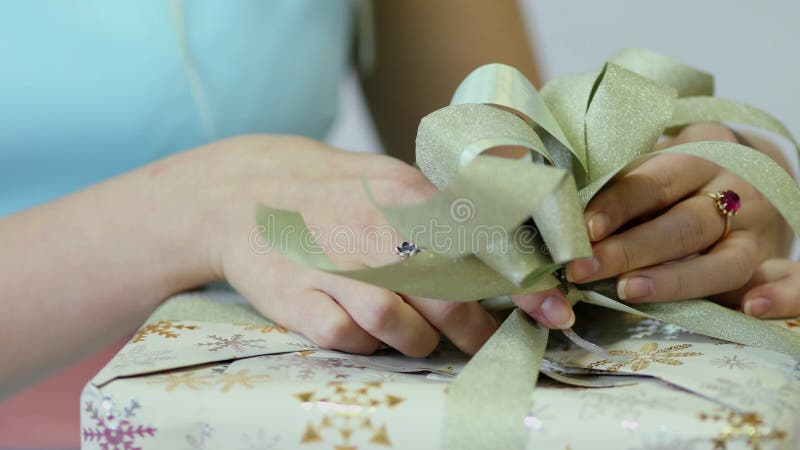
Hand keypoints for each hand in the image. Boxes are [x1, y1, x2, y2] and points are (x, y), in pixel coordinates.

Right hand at [193, 135, 496, 355]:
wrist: (242, 192)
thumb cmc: (333, 192)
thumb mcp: (390, 180)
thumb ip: (441, 210)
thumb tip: (502, 248)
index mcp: (403, 194)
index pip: (477, 241)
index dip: (518, 281)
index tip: (548, 309)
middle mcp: (369, 228)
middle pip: (442, 289)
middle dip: (472, 326)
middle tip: (481, 340)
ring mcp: (328, 263)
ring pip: (394, 320)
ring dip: (418, 339)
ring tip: (420, 337)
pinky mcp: (293, 296)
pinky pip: (344, 336)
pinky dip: (365, 345)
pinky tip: (367, 335)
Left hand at [511, 123, 794, 325]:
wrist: (747, 180)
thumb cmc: (677, 186)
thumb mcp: (651, 175)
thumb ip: (615, 195)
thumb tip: (550, 217)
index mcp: (689, 163)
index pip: (650, 183)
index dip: (615, 206)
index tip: (580, 229)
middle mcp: (725, 193)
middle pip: (679, 224)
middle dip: (630, 249)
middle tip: (583, 269)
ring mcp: (752, 231)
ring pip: (720, 257)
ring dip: (674, 278)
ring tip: (631, 291)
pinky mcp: (771, 262)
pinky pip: (791, 279)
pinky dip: (783, 294)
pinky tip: (754, 310)